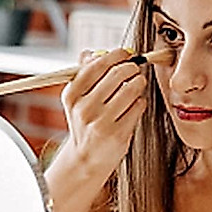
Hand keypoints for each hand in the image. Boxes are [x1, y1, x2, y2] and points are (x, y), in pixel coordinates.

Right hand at [60, 47, 147, 181]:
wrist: (86, 158)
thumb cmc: (86, 123)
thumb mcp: (77, 100)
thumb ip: (83, 74)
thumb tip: (90, 53)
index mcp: (71, 95)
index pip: (97, 64)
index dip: (116, 55)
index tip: (126, 54)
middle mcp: (84, 108)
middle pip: (117, 74)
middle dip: (132, 67)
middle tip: (135, 69)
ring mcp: (100, 122)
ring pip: (131, 88)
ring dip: (138, 83)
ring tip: (136, 85)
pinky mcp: (117, 134)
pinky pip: (138, 106)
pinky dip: (140, 102)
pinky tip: (134, 105)